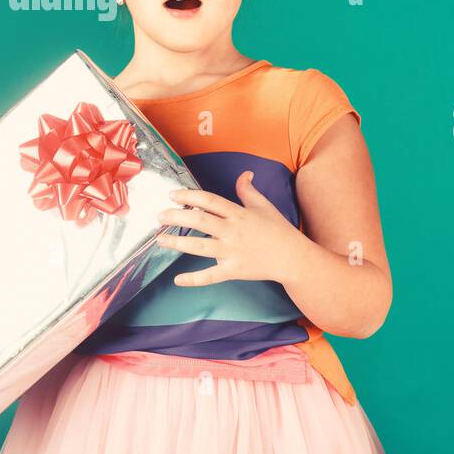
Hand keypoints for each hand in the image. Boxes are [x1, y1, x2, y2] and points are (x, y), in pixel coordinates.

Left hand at [156, 171, 299, 286]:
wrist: (293, 257)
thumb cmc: (279, 230)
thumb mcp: (264, 206)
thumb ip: (248, 191)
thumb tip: (245, 174)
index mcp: (239, 214)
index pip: (209, 200)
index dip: (189, 196)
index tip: (173, 195)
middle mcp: (233, 231)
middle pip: (199, 221)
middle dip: (176, 217)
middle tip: (160, 216)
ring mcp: (232, 252)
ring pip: (199, 247)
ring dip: (177, 243)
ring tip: (161, 240)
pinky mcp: (234, 270)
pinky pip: (210, 276)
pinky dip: (193, 279)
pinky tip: (178, 279)